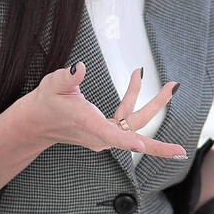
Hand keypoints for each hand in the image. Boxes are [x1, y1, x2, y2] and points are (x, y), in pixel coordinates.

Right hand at [27, 61, 188, 158]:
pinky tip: (136, 79)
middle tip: (174, 99)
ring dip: (153, 103)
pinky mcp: (108, 132)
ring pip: (135, 122)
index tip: (140, 146)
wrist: (39, 122)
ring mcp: (105, 135)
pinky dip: (134, 100)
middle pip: (134, 128)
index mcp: (87, 123)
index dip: (124, 140)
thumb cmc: (46, 102)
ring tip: (169, 85)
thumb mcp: (52, 85)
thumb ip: (66, 77)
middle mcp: (99, 134)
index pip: (107, 133)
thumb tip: (78, 67)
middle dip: (156, 111)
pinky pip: (128, 119)